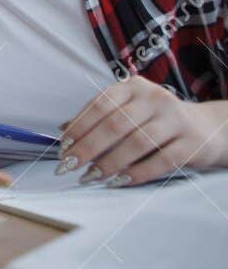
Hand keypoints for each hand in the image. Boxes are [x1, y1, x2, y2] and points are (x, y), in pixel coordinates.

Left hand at [59, 78, 227, 186]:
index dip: (79, 127)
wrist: (206, 127)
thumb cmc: (156, 120)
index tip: (62, 148)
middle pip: (114, 125)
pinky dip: (136, 173)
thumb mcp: (128, 110)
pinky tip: (119, 181)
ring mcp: (175, 119)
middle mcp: (154, 98)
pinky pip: (160, 161)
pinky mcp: (192, 142)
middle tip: (69, 166)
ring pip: (136, 143)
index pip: (99, 105)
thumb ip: (99, 118)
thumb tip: (63, 131)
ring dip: (109, 163)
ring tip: (91, 176)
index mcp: (133, 87)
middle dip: (88, 148)